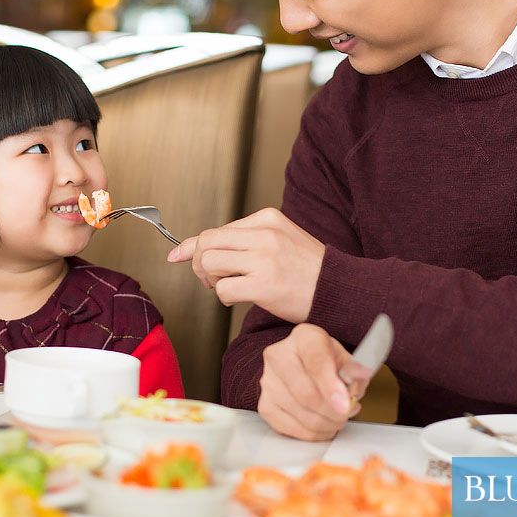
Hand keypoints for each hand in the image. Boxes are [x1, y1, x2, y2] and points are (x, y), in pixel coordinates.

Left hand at [166, 208, 324, 323]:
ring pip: (210, 264)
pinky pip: (223, 290)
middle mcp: (264, 235)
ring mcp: (264, 259)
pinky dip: (224, 297)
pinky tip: (240, 297)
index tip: (178, 255)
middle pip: (207, 243)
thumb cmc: (308, 269)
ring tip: (227, 286)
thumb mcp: (279, 240)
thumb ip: (242, 240)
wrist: (339, 289)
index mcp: (268, 219)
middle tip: (211, 278)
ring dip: (212, 280)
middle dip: (199, 264)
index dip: (193, 246)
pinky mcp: (264, 285)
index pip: (217, 229)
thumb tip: (191, 248)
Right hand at [256, 324, 364, 441]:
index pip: (316, 362)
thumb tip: (360, 376)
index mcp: (304, 337)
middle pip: (306, 394)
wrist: (302, 365)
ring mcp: (268, 381)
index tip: (345, 405)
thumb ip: (355, 369)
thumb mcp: (345, 358)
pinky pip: (292, 429)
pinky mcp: (264, 405)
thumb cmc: (326, 361)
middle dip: (333, 412)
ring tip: (338, 417)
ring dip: (327, 423)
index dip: (331, 387)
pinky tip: (324, 424)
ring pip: (301, 415)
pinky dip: (314, 433)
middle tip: (348, 412)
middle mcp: (279, 355)